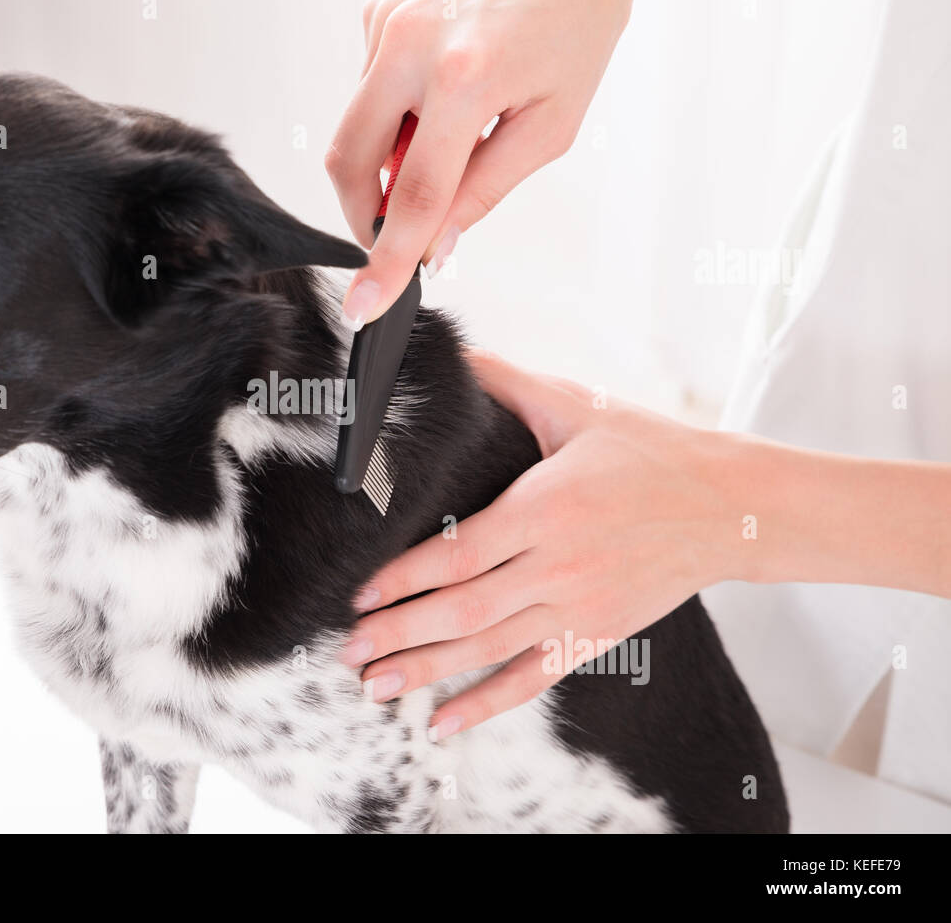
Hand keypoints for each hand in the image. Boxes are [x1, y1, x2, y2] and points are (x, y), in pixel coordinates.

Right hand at [326, 0, 635, 327]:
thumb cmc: (576, 21)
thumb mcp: (551, 125)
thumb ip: (485, 190)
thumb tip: (436, 245)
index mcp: (466, 79)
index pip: (412, 197)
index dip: (387, 261)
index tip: (364, 304)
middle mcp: (412, 46)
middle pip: (350, 161)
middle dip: (364, 210)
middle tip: (399, 229)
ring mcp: (387, 24)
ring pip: (356, 126)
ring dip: (391, 153)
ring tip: (453, 129)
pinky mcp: (379, 12)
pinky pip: (369, 87)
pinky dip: (397, 110)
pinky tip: (442, 88)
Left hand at [341, 351, 746, 737]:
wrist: (730, 505)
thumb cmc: (649, 450)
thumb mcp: (577, 406)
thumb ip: (507, 384)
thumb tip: (452, 353)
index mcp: (546, 507)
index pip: (460, 553)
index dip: (404, 579)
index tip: (358, 594)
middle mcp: (559, 564)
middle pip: (464, 611)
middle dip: (399, 633)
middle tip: (347, 651)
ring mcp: (579, 606)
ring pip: (490, 650)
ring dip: (428, 672)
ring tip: (375, 687)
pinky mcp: (596, 634)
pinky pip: (534, 678)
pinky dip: (487, 704)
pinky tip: (444, 724)